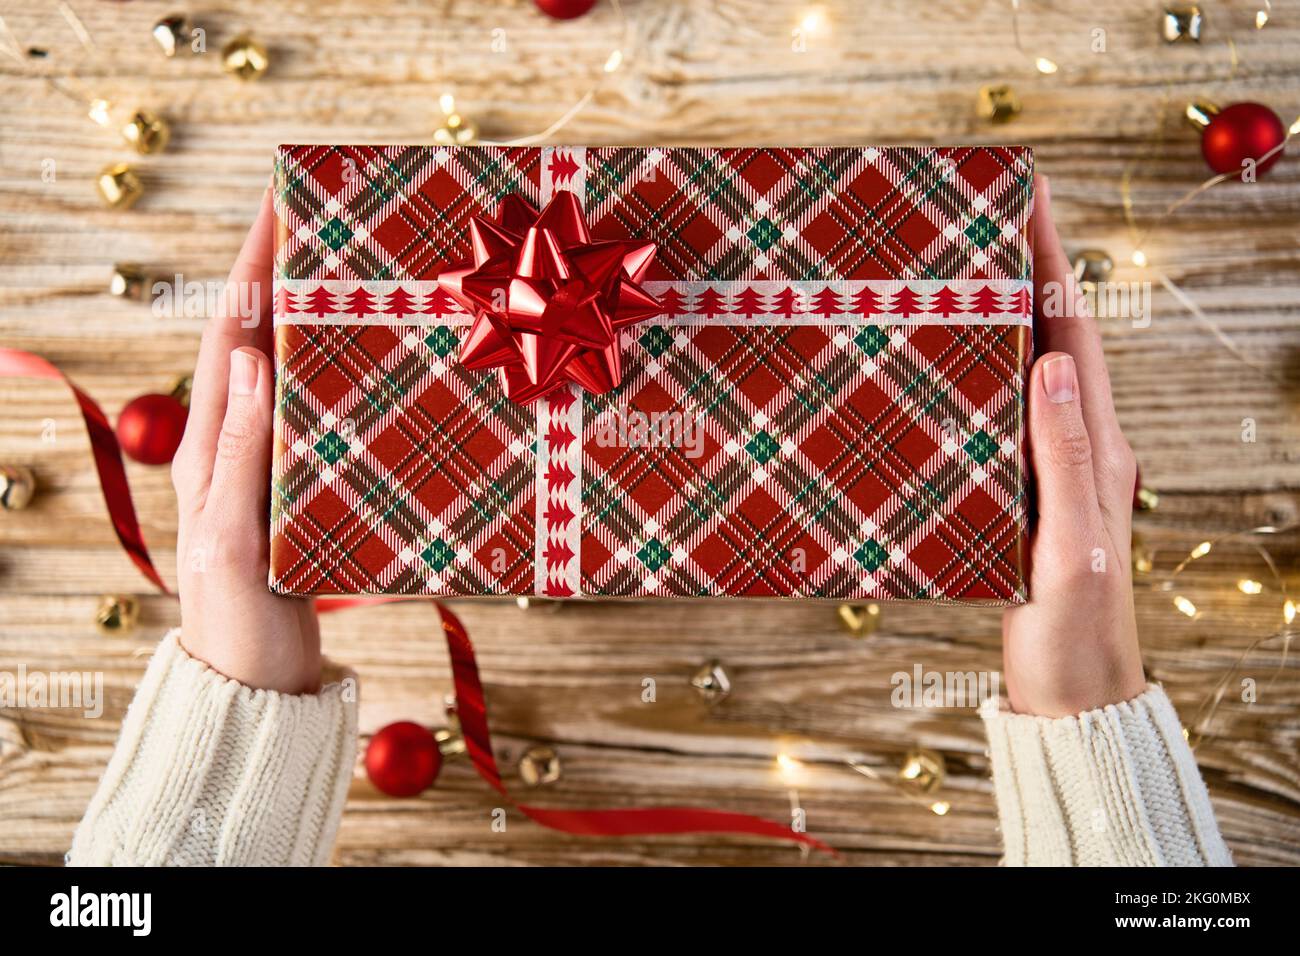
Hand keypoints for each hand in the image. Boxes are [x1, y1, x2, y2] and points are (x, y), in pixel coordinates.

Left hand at [170, 189, 320, 693]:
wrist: (254, 685)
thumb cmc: (237, 617)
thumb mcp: (232, 533)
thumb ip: (240, 450)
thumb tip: (255, 353)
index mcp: (208, 447)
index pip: (229, 335)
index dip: (250, 269)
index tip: (279, 210)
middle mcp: (235, 445)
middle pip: (261, 342)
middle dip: (288, 280)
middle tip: (335, 231)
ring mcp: (268, 468)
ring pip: (295, 377)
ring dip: (321, 325)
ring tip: (364, 282)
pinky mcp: (301, 494)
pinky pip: (322, 420)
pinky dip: (345, 382)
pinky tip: (381, 373)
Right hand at [1001, 175, 1145, 716]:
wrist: (1072, 697)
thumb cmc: (1074, 634)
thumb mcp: (1069, 549)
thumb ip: (1063, 460)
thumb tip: (1050, 364)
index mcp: (1098, 451)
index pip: (1075, 336)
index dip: (1053, 263)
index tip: (1030, 200)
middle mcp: (1079, 450)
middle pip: (1053, 339)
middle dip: (1026, 270)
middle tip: (985, 218)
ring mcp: (1051, 472)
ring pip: (1025, 373)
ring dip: (1001, 316)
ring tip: (960, 271)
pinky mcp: (1022, 497)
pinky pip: (1002, 417)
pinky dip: (979, 375)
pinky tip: (945, 368)